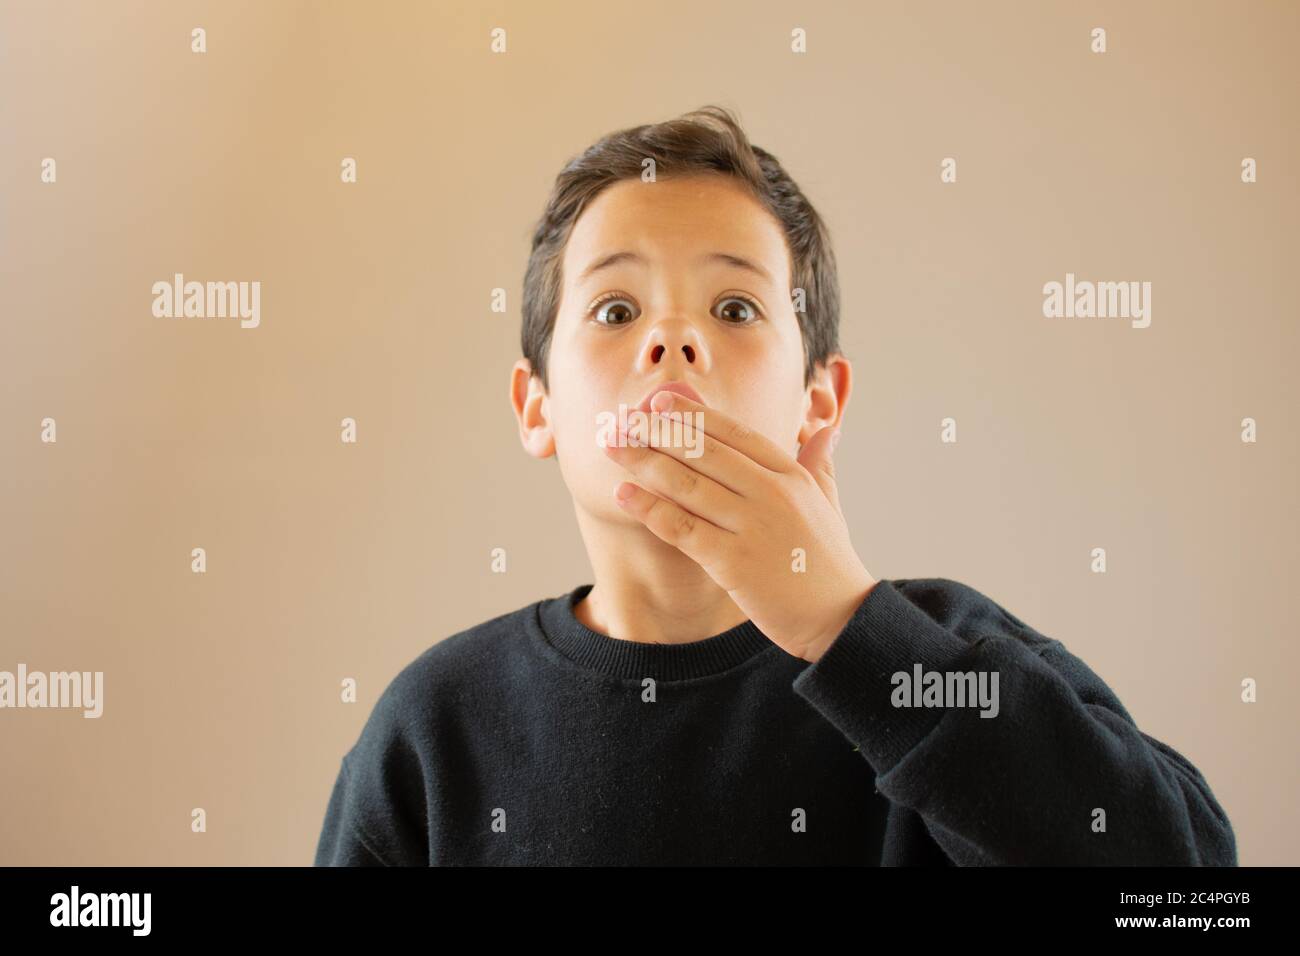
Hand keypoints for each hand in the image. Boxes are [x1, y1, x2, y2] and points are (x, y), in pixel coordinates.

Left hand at [603, 390, 877, 662]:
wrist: (841, 618)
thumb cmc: (828, 561)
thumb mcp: (828, 503)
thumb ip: (819, 463)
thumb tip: (828, 429)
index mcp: (792, 474)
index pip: (734, 433)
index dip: (693, 414)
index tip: (660, 400)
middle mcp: (772, 493)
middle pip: (703, 451)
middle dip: (656, 431)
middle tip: (621, 419)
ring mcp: (752, 526)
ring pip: (687, 484)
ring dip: (642, 462)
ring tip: (611, 446)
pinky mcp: (733, 562)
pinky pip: (682, 528)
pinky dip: (649, 509)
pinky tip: (622, 495)